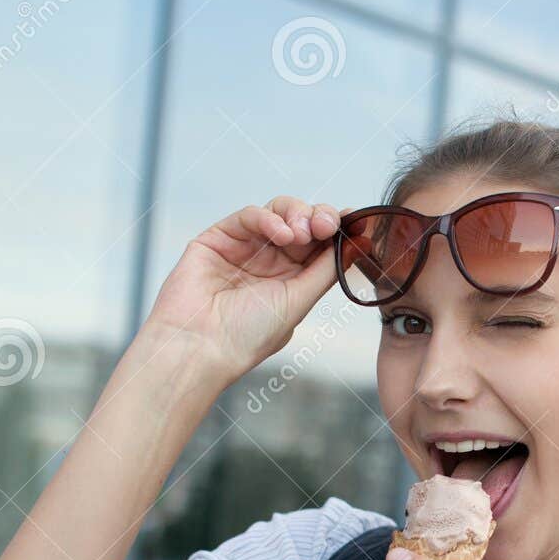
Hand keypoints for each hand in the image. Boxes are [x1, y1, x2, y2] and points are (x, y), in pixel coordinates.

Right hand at [139, 196, 341, 384]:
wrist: (200, 347)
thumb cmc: (247, 336)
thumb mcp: (298, 301)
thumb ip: (326, 270)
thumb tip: (359, 243)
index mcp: (292, 280)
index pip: (321, 245)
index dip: (339, 230)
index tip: (357, 221)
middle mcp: (270, 261)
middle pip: (304, 223)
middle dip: (320, 218)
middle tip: (327, 225)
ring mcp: (245, 248)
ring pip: (279, 212)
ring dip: (297, 214)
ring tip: (302, 233)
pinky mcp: (219, 238)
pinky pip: (249, 216)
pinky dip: (269, 218)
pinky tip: (281, 234)